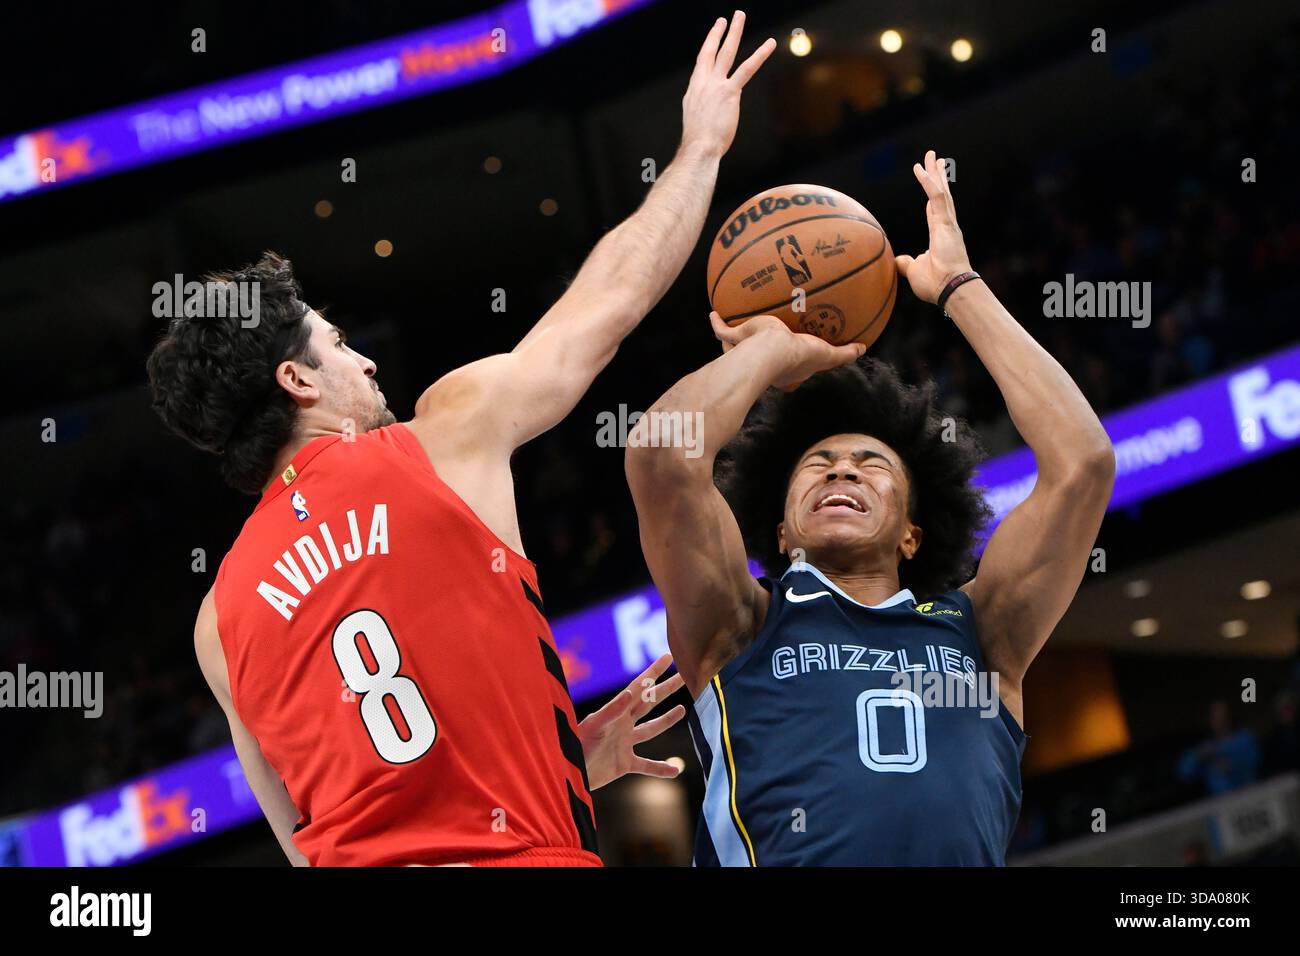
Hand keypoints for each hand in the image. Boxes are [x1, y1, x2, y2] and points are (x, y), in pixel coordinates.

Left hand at [579, 654, 686, 789]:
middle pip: (650, 703)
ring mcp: (624, 744)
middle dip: (666, 689)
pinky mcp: (623, 764)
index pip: (639, 687)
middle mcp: (622, 724)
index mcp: (616, 712)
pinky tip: (675, 770)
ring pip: (651, 730)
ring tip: (682, 710)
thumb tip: (631, 692)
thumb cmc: (575, 747)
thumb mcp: (594, 726)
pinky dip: (660, 769)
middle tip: (684, 676)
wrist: (566, 773)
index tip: (668, 656)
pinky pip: (646, 765)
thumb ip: (611, 711)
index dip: (653, 671)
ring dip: (666, 721)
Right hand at [680, 12, 775, 158]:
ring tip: (739, 16)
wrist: (699, 148)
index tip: (713, 36)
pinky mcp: (730, 92)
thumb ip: (705, 111)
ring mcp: (716, 86)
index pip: (702, 64)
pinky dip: (760, 54)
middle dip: (718, 33)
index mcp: (694, 90)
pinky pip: (747, 68)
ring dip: (734, 32)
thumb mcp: (698, 122)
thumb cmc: (699, 143)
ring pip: (726, 52)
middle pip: (711, 52)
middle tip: (724, 19)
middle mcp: (703, 83)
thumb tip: (710, 114)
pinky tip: (770, 44)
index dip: (708, 48)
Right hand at [709, 311, 864, 390]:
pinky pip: (722, 331)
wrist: (770, 352)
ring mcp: (747, 350)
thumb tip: (864, 348)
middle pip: (763, 356)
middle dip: (764, 351)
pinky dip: (717, 323)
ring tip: (739, 325)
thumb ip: (843, 354)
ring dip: (736, 339)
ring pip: (738, 345)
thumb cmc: (798, 357)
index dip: (794, 364)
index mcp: (785, 369)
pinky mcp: (736, 337)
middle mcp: (763, 361)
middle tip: (767, 339)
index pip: (790, 368)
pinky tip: (713, 312)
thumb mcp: (826, 355)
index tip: (796, 353)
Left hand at [895, 150, 974, 304]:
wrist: (949, 289)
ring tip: (932, 155)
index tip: (930, 179)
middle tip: (934, 158)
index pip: (934, 207)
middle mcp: (945, 224)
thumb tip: (897, 260)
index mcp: (939, 233)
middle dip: (937, 175)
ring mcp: (947, 222)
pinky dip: (928, 182)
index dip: (932, 192)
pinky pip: (935, 196)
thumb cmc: (935, 284)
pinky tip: (920, 169)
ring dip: (935, 172)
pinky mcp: (945, 222)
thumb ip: (907, 263)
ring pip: (940, 191)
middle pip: (940, 194)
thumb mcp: (914, 270)